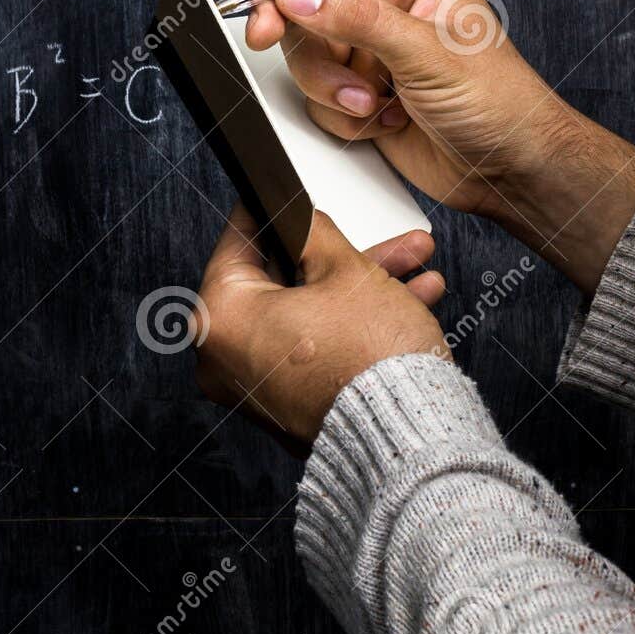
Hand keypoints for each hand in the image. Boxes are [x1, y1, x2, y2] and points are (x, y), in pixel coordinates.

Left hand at [194, 205, 447, 447]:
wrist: (406, 436)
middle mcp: (225, 360)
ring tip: (413, 269)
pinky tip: (405, 303)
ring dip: (363, 290)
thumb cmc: (369, 360)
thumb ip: (315, 234)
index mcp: (221, 318)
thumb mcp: (346, 269)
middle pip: (285, 284)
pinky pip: (316, 350)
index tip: (281, 197)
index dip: (272, 212)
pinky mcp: (289, 409)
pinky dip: (353, 327)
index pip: (238, 243)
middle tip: (376, 239)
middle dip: (344, 257)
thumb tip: (301, 224)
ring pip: (310, 316)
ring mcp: (257, 390)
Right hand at [244, 0, 634, 293]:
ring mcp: (371, 54)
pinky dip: (342, 115)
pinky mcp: (360, 96)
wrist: (509, 171)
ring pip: (307, 54)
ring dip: (330, 84)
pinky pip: (317, 96)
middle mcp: (387, 8)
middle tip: (265, 36)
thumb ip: (357, 19)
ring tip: (373, 102)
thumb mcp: (424, 51)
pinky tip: (385, 121)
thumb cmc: (497, 101)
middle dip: (295, 29)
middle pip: (307, 0)